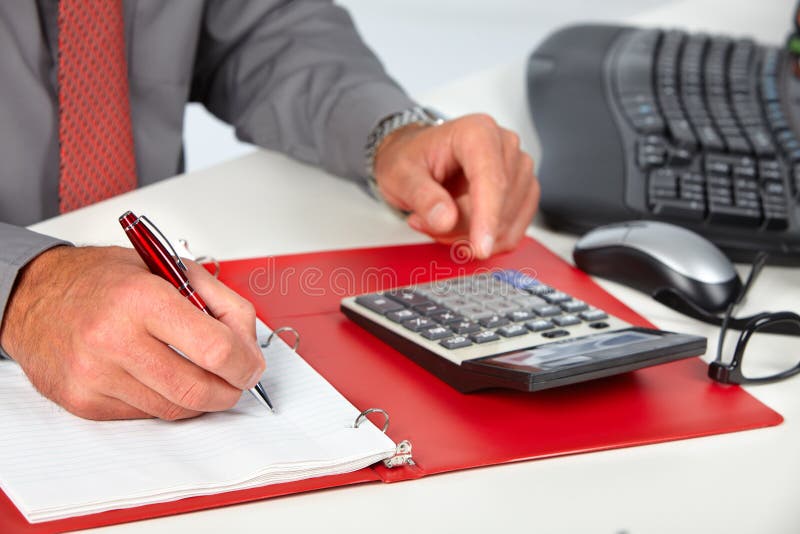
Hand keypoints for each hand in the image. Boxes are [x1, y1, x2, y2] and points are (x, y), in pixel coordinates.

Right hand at [0, 246, 264, 420]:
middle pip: (198, 390)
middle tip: (237, 379)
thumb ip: (218, 300)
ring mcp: (96, 375)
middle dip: (230, 390)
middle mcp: (114, 339)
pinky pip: (145, 415)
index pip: (215, 350)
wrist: (33, 297)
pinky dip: (165, 401)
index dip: (245, 363)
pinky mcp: (83, 402)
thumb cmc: (102, 280)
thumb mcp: (166, 268)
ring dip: (200, 398)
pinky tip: (162, 378)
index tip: (251, 364)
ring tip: (201, 374)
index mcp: (141, 299)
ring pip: (174, 409)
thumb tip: (248, 343)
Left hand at [372, 113, 538, 258]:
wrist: (418, 157)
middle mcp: (505, 145)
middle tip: (424, 222)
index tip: (480, 248)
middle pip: (498, 205)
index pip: (491, 178)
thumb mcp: (400, 175)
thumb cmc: (411, 159)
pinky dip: (484, 240)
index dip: (487, 217)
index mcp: (477, 132)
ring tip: (438, 219)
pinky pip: (512, 232)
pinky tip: (458, 227)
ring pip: (506, 224)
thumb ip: (421, 196)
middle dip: (460, 228)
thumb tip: (446, 219)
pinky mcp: (524, 191)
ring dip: (469, 236)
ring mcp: (519, 169)